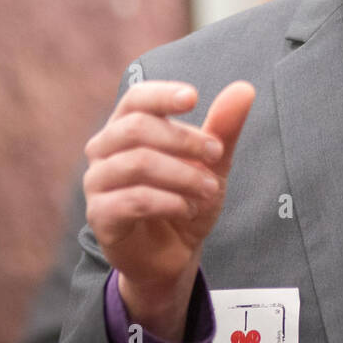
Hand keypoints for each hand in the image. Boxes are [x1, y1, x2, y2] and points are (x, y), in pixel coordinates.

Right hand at [84, 79, 254, 338]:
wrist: (174, 253)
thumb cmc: (186, 198)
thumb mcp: (212, 163)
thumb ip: (223, 128)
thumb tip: (245, 89)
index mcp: (126, 127)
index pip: (136, 98)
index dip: (162, 95)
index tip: (193, 98)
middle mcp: (104, 149)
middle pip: (136, 127)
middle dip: (184, 140)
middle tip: (217, 156)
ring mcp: (97, 182)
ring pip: (137, 163)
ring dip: (183, 175)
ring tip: (208, 190)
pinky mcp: (100, 215)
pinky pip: (133, 199)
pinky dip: (169, 202)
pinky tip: (187, 209)